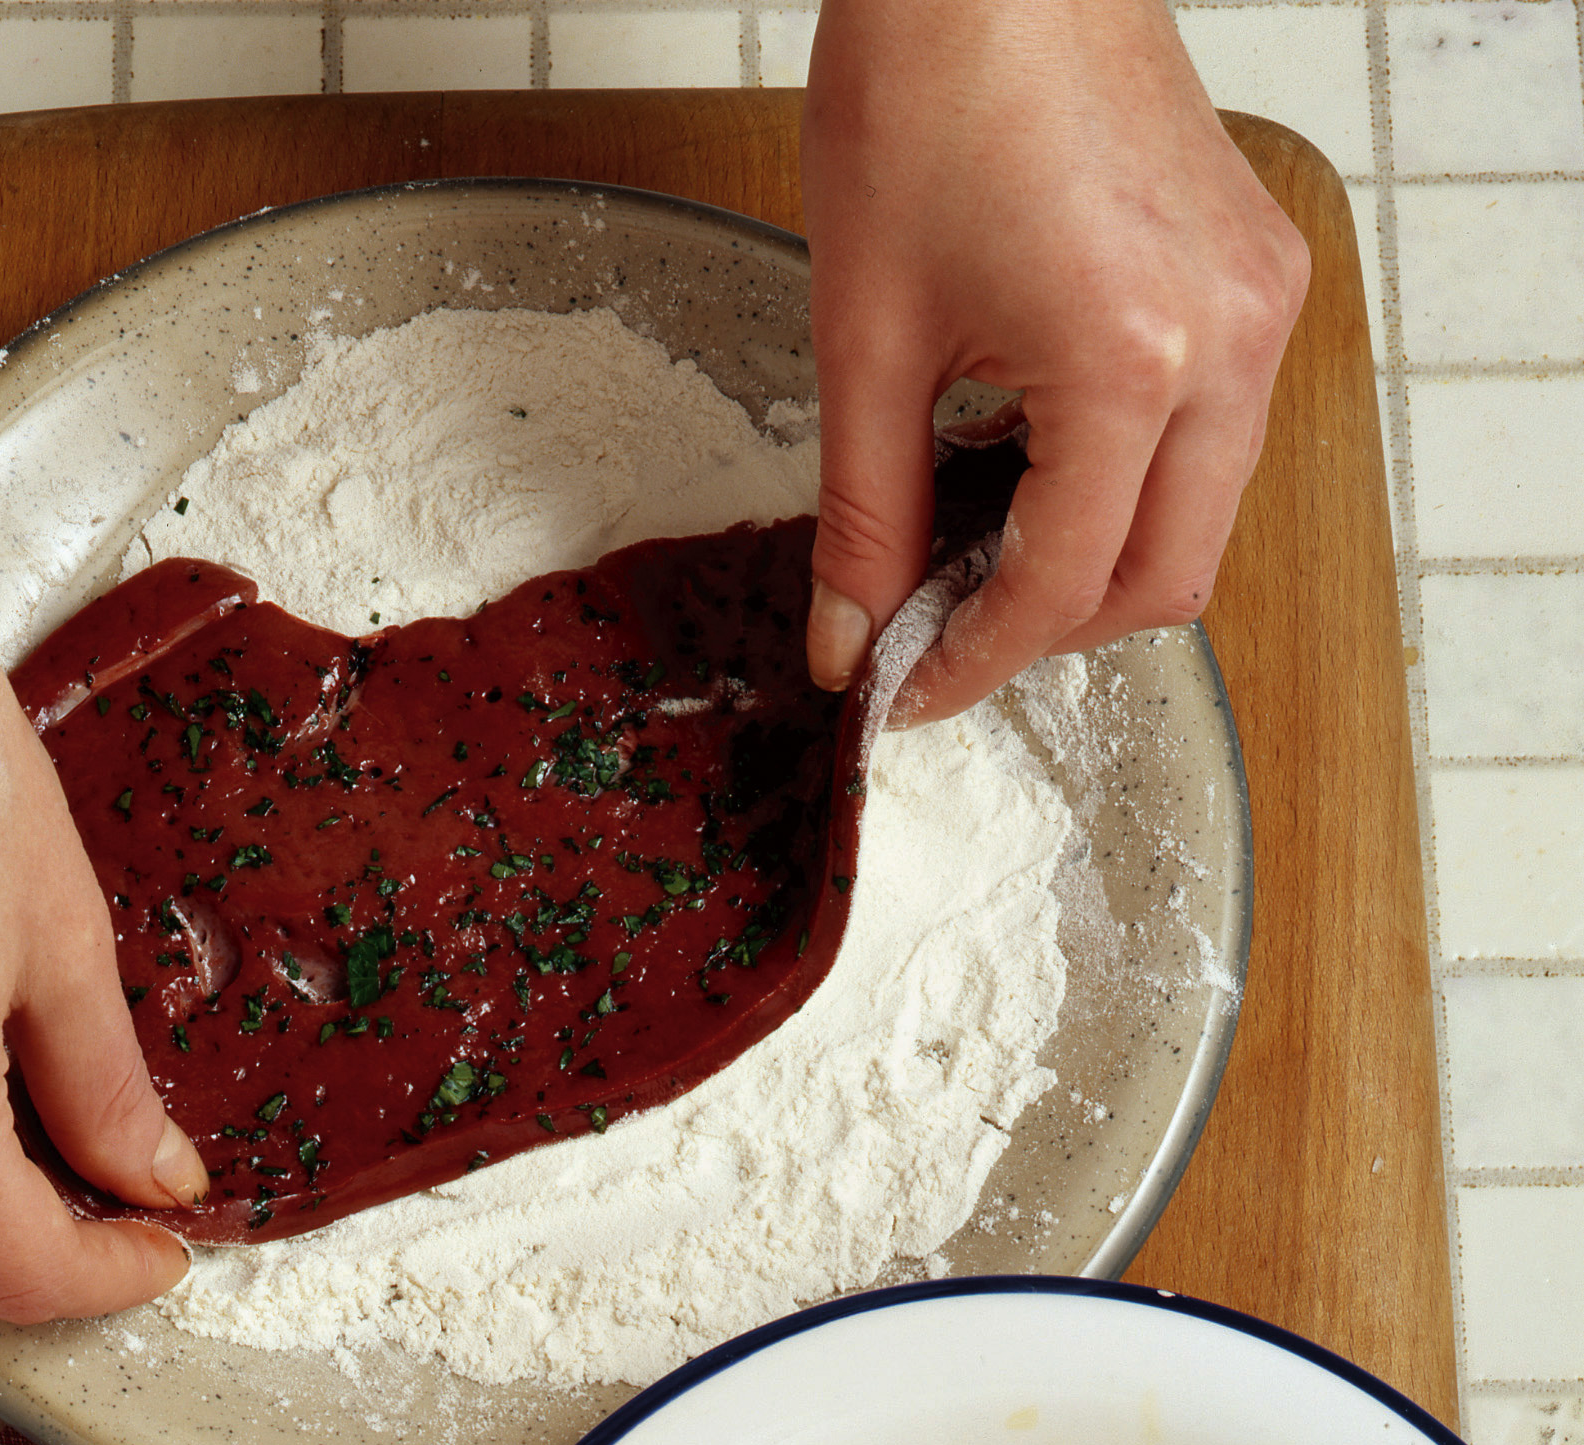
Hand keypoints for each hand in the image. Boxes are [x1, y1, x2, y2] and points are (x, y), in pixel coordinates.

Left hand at [801, 0, 1309, 719]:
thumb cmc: (930, 88)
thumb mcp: (866, 335)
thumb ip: (865, 516)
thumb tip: (852, 639)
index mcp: (1132, 360)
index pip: (1064, 585)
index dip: (976, 660)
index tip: (910, 689)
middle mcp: (1227, 341)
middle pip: (1165, 580)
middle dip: (1050, 630)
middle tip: (943, 631)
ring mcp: (1259, 306)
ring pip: (1201, 519)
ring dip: (1095, 560)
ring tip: (978, 541)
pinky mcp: (1257, 277)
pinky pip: (1214, 439)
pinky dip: (1129, 483)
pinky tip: (1033, 460)